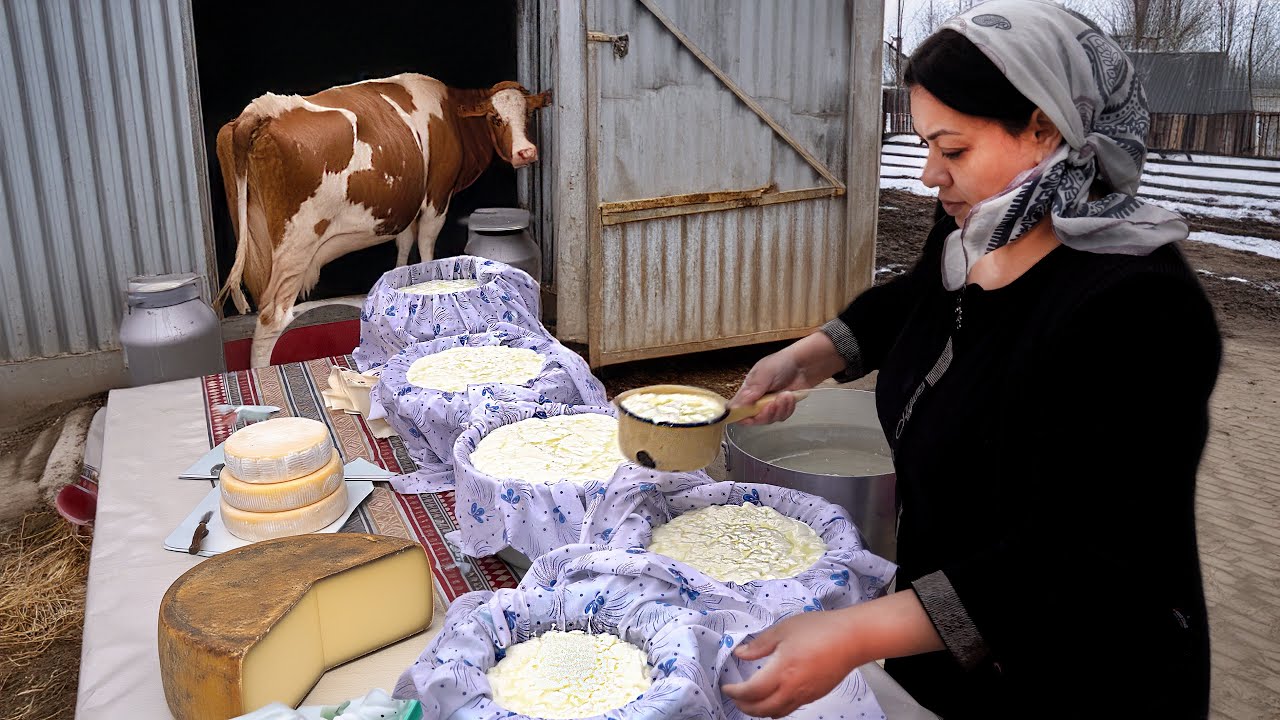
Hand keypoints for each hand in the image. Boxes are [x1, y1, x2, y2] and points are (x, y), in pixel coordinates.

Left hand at [721, 610, 859, 717]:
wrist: (852, 638)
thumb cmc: (818, 629)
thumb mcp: (783, 629)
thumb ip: (759, 645)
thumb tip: (740, 653)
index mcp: (781, 671)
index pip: (751, 692)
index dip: (735, 692)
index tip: (726, 686)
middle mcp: (792, 689)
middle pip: (762, 710)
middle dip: (744, 707)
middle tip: (734, 697)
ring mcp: (805, 695)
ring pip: (777, 713)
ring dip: (760, 711)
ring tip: (751, 701)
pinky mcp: (815, 695)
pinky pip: (791, 708)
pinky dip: (776, 708)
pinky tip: (774, 697)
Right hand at [730, 351, 806, 425]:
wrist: (803, 364)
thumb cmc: (781, 363)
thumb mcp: (764, 373)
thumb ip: (752, 390)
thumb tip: (737, 406)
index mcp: (747, 390)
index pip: (737, 409)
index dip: (740, 416)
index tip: (750, 417)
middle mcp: (757, 400)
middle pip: (754, 418)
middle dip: (764, 414)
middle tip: (772, 404)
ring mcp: (770, 405)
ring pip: (770, 419)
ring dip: (779, 409)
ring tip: (785, 395)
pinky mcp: (782, 408)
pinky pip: (782, 417)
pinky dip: (787, 409)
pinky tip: (790, 397)